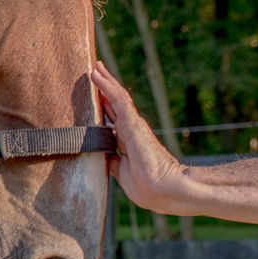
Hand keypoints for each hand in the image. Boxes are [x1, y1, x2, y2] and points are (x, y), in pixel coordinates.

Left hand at [91, 60, 196, 214]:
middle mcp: (130, 130)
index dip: (103, 107)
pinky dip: (106, 86)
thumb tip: (102, 158)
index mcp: (127, 142)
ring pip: (116, 97)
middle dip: (104, 89)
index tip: (93, 97)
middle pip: (114, 104)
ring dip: (105, 82)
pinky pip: (117, 100)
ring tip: (95, 67)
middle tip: (94, 72)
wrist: (164, 191)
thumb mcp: (122, 173)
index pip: (113, 119)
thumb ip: (113, 163)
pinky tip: (96, 75)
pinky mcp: (133, 123)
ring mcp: (132, 125)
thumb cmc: (146, 188)